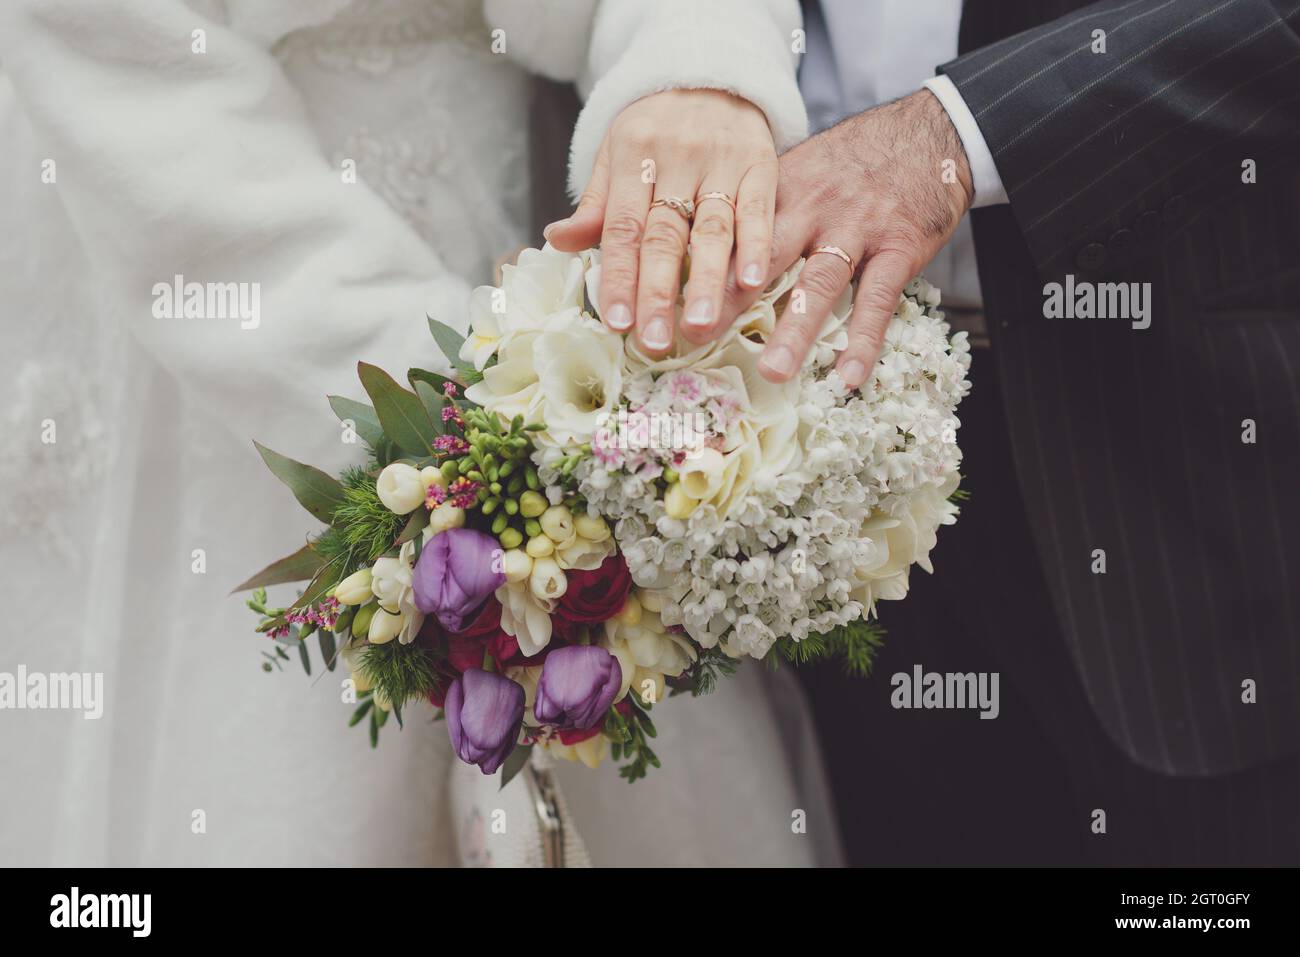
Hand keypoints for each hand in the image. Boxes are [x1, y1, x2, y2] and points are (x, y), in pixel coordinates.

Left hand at [545, 89, 777, 356]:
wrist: (710, 74)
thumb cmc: (655, 129)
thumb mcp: (615, 156)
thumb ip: (595, 205)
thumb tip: (556, 241)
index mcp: (631, 158)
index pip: (622, 229)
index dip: (619, 278)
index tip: (616, 323)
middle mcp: (675, 159)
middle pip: (664, 236)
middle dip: (658, 292)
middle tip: (655, 341)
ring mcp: (720, 161)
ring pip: (712, 228)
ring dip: (707, 281)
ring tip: (700, 326)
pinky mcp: (760, 163)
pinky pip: (758, 209)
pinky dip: (756, 246)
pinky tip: (753, 282)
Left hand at [703, 89, 972, 386]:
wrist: (929, 131)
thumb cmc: (855, 161)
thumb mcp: (800, 168)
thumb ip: (758, 207)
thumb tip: (701, 246)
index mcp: (778, 190)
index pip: (728, 231)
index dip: (694, 265)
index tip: (661, 298)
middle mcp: (812, 208)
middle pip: (763, 257)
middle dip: (727, 298)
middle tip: (695, 334)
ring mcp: (857, 228)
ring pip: (820, 282)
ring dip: (796, 328)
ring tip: (773, 370)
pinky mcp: (898, 247)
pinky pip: (878, 298)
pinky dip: (864, 338)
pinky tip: (850, 375)